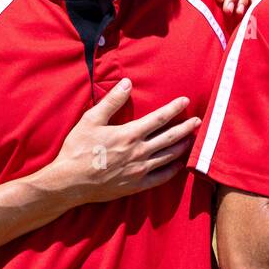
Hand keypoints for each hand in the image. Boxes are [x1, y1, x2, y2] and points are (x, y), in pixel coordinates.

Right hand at [39, 78, 200, 205]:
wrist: (69, 182)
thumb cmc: (78, 149)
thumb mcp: (91, 120)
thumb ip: (112, 101)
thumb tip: (127, 83)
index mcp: (130, 133)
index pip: (160, 118)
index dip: (174, 108)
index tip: (186, 101)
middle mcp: (139, 152)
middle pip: (170, 137)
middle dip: (186, 128)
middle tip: (199, 121)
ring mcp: (140, 170)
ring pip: (169, 157)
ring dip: (183, 147)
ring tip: (192, 140)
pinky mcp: (136, 185)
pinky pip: (162, 178)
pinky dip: (173, 170)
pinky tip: (179, 165)